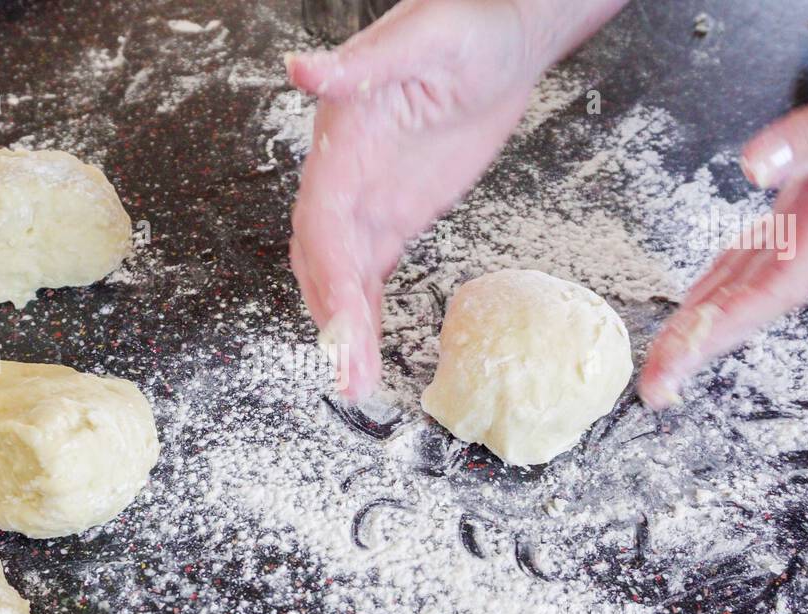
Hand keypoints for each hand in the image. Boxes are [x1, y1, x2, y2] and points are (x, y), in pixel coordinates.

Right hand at [286, 0, 621, 400]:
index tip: (342, 325)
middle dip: (333, 320)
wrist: (504, 34)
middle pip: (323, 260)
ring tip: (357, 384)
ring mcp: (369, 201)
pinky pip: (370, 275)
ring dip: (347, 330)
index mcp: (343, 138)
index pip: (322, 220)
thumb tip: (303, 71)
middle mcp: (344, 175)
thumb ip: (362, 65)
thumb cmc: (465, 21)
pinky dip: (366, 314)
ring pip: (342, 277)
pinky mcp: (397, 216)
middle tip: (350, 377)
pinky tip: (364, 352)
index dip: (328, 275)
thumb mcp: (423, 38)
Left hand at [639, 14, 807, 408]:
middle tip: (654, 385)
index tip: (677, 366)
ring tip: (666, 354)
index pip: (769, 290)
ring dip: (706, 319)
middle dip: (701, 345)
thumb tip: (757, 167)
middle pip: (752, 300)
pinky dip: (724, 277)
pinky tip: (704, 293)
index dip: (720, 332)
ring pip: (750, 280)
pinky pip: (758, 251)